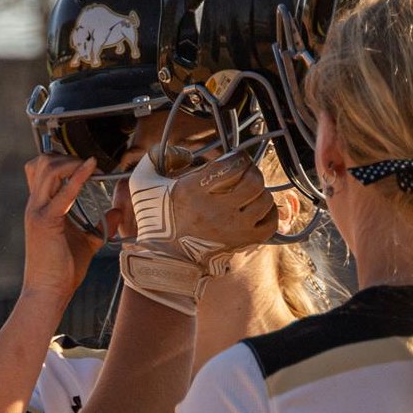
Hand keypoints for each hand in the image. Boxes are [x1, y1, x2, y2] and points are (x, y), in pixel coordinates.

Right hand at [21, 155, 104, 301]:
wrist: (48, 291)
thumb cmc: (63, 270)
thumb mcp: (87, 241)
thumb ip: (100, 225)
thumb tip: (117, 212)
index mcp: (40, 207)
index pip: (41, 170)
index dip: (61, 159)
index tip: (85, 162)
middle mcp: (35, 205)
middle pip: (42, 163)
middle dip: (65, 156)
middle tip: (88, 164)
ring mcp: (38, 212)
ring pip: (47, 169)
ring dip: (70, 162)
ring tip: (89, 166)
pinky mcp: (46, 222)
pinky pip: (63, 192)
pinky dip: (78, 176)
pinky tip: (92, 166)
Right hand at [118, 148, 276, 314]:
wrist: (163, 260)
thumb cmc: (154, 220)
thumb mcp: (142, 182)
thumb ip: (157, 157)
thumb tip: (183, 152)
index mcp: (195, 190)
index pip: (233, 164)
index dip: (237, 157)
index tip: (232, 158)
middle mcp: (218, 209)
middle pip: (254, 181)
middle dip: (251, 172)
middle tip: (243, 174)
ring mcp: (233, 228)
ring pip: (264, 200)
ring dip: (259, 192)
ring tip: (247, 193)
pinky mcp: (243, 242)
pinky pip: (270, 222)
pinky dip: (268, 212)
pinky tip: (255, 210)